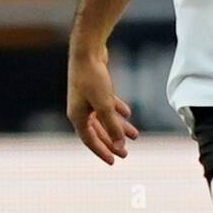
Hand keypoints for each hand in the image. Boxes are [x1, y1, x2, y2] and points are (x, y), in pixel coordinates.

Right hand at [67, 49, 138, 164]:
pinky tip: (128, 114)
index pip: (90, 140)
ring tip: (135, 135)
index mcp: (77, 116)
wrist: (87, 51)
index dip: (102, 151)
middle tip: (125, 154)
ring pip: (105, 118)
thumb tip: (120, 146)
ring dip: (119, 127)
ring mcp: (87, 99)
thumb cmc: (92, 78)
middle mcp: (80, 109)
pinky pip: (107, 104)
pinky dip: (117, 110)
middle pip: (98, 132)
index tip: (113, 162)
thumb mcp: (105, 105)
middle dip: (112, 143)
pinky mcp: (95, 88)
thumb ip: (112, 127)